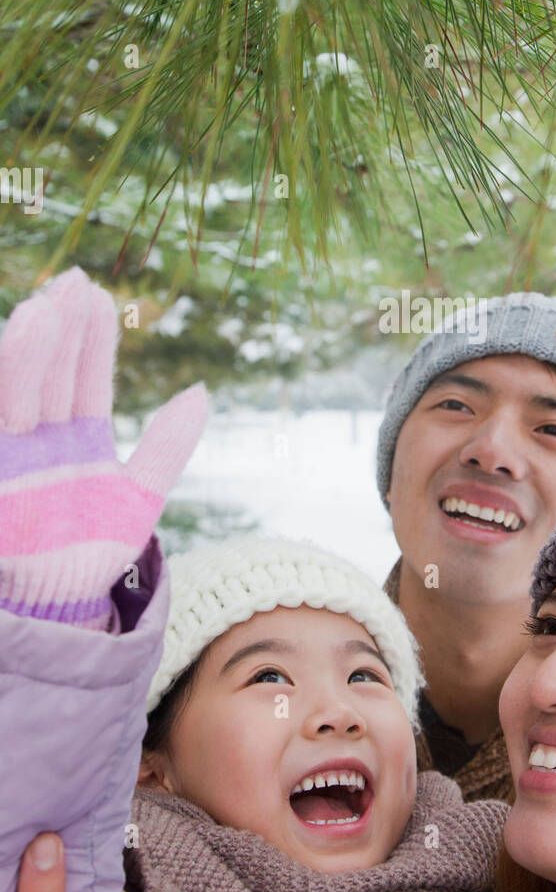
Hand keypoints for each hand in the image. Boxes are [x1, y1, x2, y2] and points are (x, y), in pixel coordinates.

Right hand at [0, 267, 207, 625]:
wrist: (57, 607)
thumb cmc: (93, 555)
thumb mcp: (140, 498)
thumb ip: (168, 446)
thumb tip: (200, 390)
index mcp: (78, 437)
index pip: (86, 376)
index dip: (92, 338)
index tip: (100, 295)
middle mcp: (41, 439)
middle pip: (51, 373)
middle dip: (60, 331)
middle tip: (69, 284)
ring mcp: (13, 457)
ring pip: (18, 394)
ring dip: (25, 354)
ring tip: (39, 312)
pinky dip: (2, 386)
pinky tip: (11, 355)